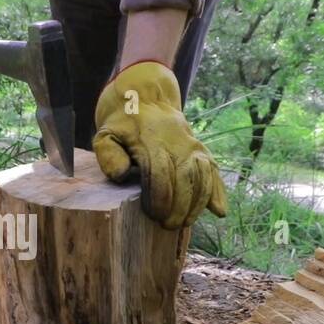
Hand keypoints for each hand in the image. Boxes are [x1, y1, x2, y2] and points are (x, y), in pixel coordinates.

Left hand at [93, 61, 226, 229]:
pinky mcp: (201, 149)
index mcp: (152, 141)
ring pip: (203, 177)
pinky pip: (214, 170)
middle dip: (179, 207)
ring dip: (198, 204)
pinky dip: (218, 191)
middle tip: (169, 226)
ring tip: (186, 223)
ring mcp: (192, 146)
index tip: (154, 215)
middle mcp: (177, 143)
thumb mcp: (104, 134)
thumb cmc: (122, 123)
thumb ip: (108, 155)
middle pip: (185, 180)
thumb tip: (122, 175)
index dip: (159, 199)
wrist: (145, 97)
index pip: (160, 175)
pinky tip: (219, 211)